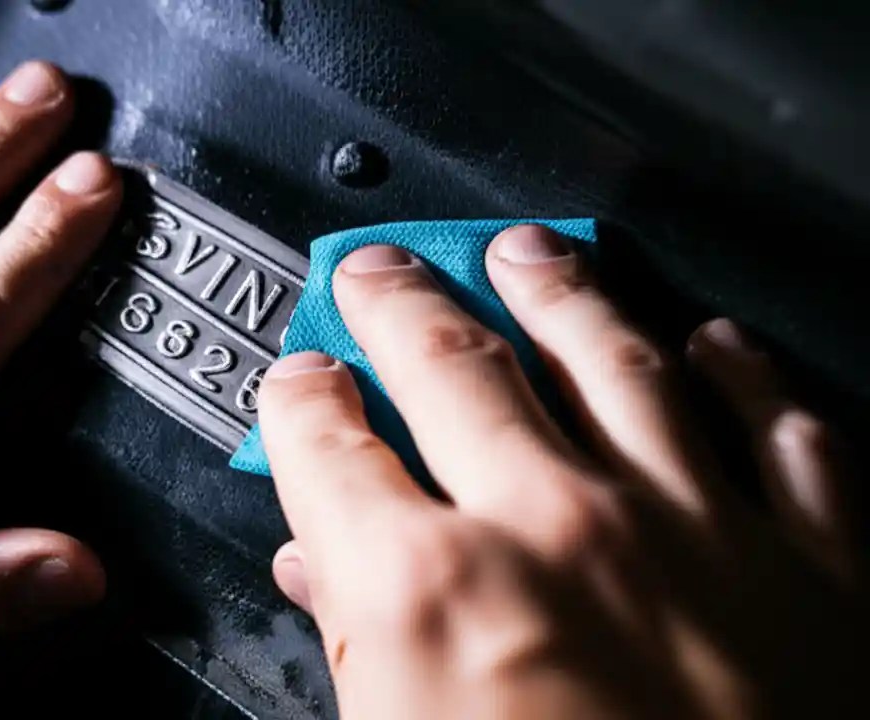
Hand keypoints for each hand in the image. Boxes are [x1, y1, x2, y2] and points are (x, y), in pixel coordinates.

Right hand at [259, 227, 864, 718]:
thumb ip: (349, 656)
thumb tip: (325, 578)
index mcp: (429, 596)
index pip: (322, 442)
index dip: (295, 399)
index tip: (296, 383)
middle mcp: (558, 532)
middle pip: (447, 360)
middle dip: (395, 300)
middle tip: (377, 270)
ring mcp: (697, 530)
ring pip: (607, 352)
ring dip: (555, 291)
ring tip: (527, 253)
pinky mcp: (823, 563)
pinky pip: (778, 427)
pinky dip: (742, 374)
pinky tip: (715, 343)